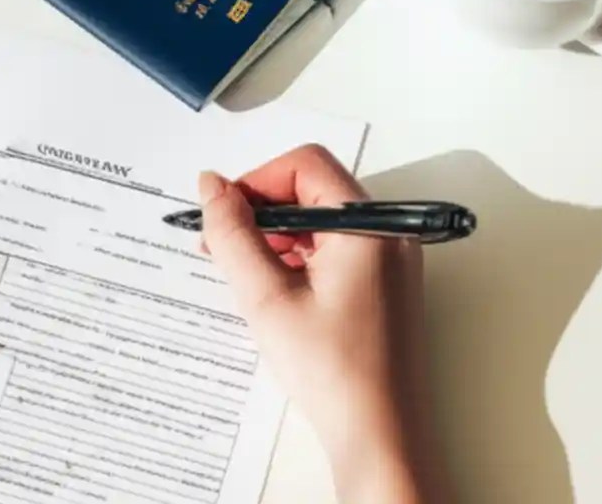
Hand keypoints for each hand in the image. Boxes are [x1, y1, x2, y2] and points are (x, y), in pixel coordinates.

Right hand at [199, 145, 448, 503]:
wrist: (380, 436)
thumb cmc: (334, 373)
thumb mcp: (266, 298)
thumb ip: (234, 235)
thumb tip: (212, 187)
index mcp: (369, 227)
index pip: (306, 165)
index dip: (257, 182)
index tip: (223, 215)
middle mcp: (388, 234)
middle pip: (314, 189)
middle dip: (262, 210)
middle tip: (221, 243)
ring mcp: (389, 261)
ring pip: (321, 221)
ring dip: (276, 236)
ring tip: (240, 271)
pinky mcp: (382, 286)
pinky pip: (335, 249)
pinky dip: (297, 258)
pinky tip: (270, 289)